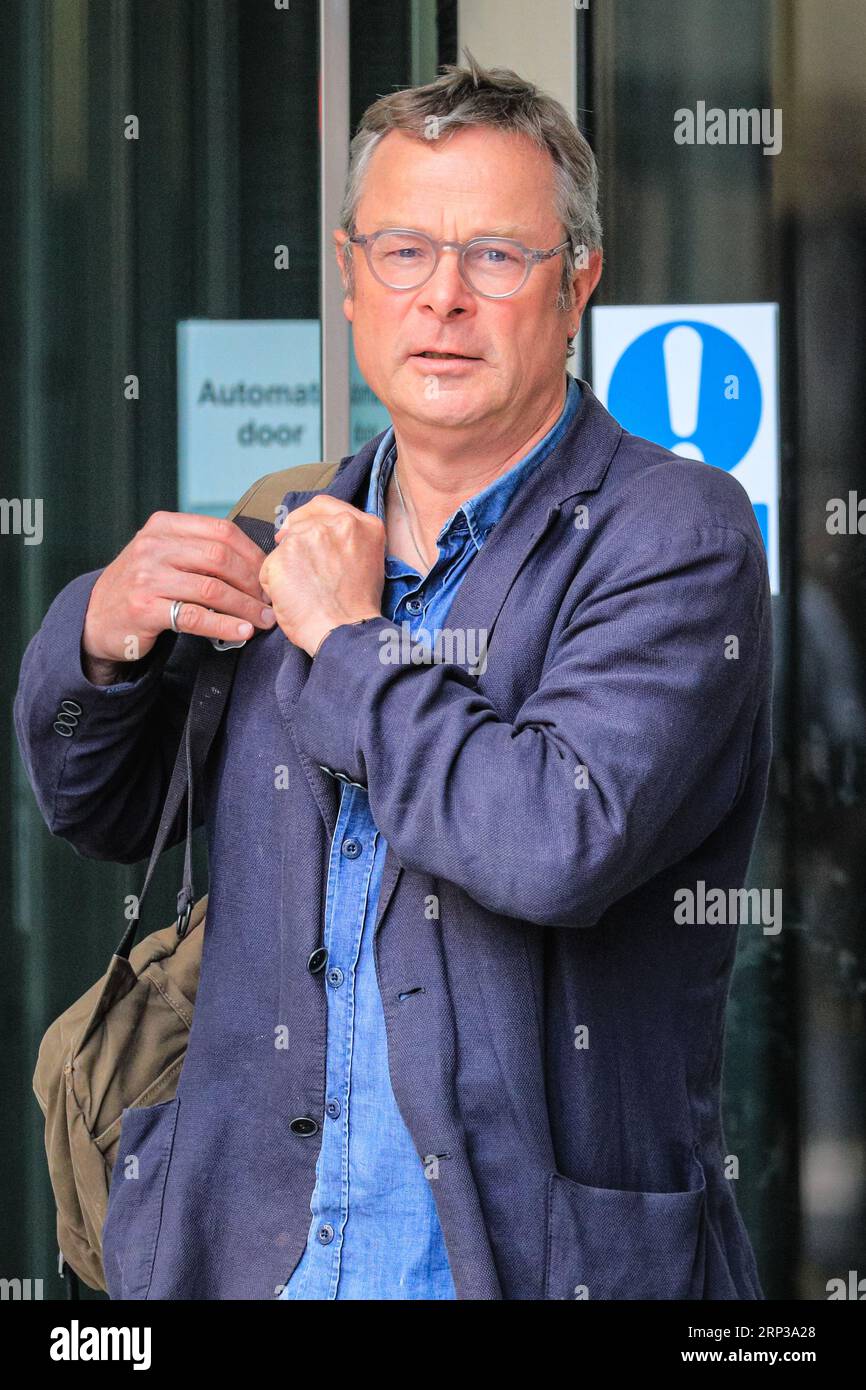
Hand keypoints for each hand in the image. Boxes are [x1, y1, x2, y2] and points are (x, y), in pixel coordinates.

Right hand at [82, 511, 276, 675]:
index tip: (269, 573)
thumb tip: (255, 562)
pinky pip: (196, 617)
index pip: (221, 531)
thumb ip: (199, 550)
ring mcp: (146, 577)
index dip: (252, 554)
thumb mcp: (164, 554)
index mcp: (164, 526)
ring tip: (263, 620)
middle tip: (269, 600)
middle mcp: (153, 546)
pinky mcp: (144, 609)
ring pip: (212, 588)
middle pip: (220, 557)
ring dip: (245, 607)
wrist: (96, 618)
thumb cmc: (143, 586)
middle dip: (252, 581)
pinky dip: (225, 625)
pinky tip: (242, 632)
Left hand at [259, 495, 384, 656]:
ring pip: (284, 545)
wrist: (345, 632)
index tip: (299, 530)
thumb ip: (347, 542)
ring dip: (286, 566)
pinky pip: (269, 567)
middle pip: (300, 523)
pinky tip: (289, 599)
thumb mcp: (368, 562)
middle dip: (294, 543)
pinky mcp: (282, 555)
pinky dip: (273, 584)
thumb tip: (319, 539)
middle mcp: (336, 524)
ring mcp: (307, 537)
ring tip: (301, 592)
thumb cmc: (356, 608)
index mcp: (363, 525)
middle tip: (298, 570)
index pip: (323, 505)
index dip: (307, 518)